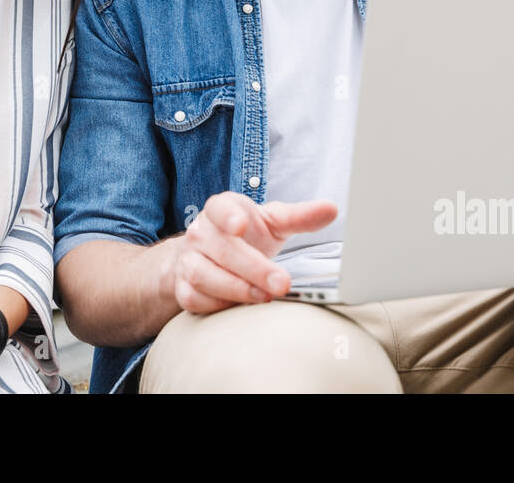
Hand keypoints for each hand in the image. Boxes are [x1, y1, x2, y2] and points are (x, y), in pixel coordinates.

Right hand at [170, 191, 337, 314]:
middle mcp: (199, 232)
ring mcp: (188, 260)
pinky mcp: (183, 287)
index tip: (240, 226)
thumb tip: (331, 210)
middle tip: (281, 283)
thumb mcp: (272, 223)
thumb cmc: (246, 236)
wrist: (207, 256)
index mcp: (220, 209)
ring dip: (236, 288)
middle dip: (252, 268)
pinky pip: (196, 298)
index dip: (227, 216)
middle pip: (222, 249)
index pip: (219, 207)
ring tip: (264, 296)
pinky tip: (241, 305)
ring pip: (204, 275)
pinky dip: (218, 304)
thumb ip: (299, 217)